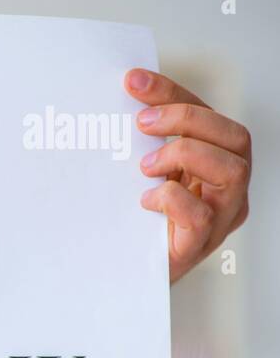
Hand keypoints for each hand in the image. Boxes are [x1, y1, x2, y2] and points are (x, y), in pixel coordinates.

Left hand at [125, 68, 250, 282]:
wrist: (127, 275)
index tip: (134, 81)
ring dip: (185, 155)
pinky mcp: (200, 244)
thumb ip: (143, 142)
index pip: (209, 116)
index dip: (174, 94)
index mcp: (215, 162)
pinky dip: (172, 199)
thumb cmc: (138, 221)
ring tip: (146, 165)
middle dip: (187, 119)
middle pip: (235, 137)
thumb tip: (123, 98)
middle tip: (142, 122)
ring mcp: (220, 217)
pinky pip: (201, 215)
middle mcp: (228, 188)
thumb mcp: (143, 172)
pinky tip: (145, 200)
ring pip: (231, 170)